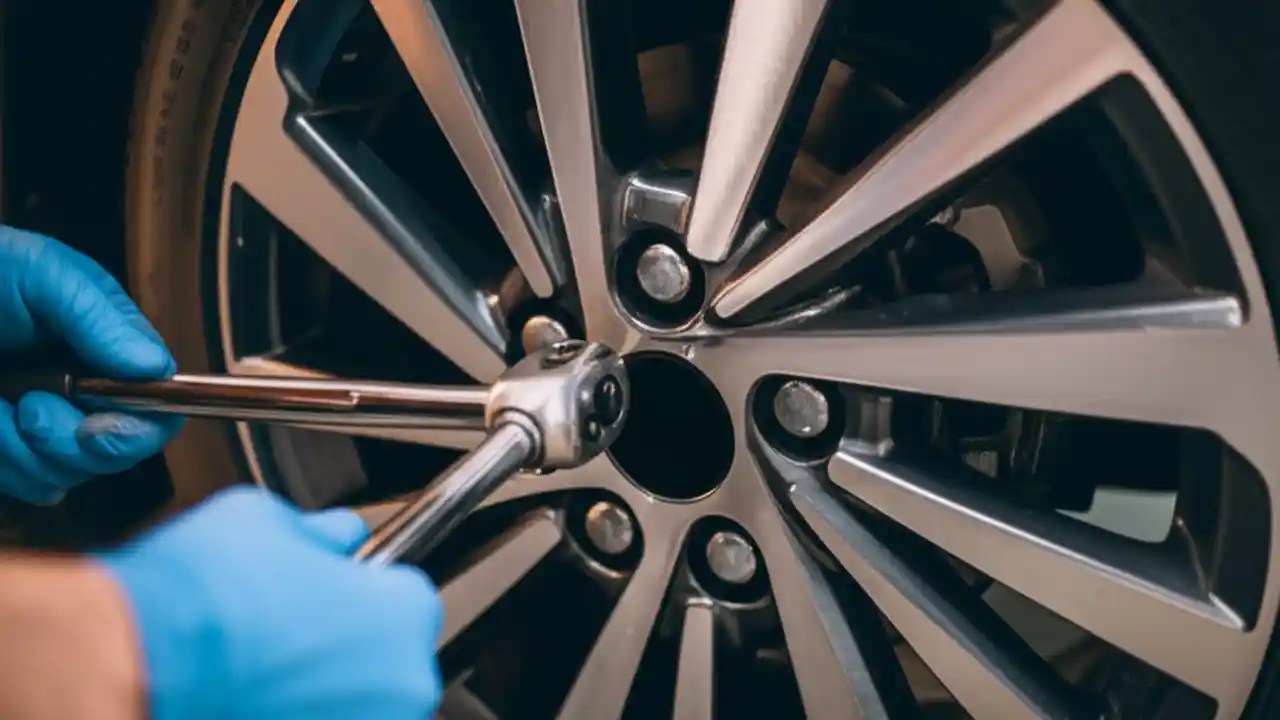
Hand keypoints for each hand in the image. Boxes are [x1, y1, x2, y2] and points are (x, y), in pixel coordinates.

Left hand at [0, 225, 181, 503]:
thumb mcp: (40, 272)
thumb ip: (97, 315)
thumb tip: (152, 366)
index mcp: (108, 351)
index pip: (160, 406)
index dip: (140, 428)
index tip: (98, 427)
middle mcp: (84, 395)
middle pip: (117, 454)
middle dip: (73, 444)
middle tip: (30, 410)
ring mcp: (41, 428)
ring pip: (64, 476)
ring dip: (21, 450)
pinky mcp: (6, 453)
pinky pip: (25, 484)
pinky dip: (0, 458)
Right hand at [99, 486, 443, 719]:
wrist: (136, 664)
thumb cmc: (203, 598)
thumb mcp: (271, 522)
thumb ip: (324, 532)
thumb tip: (339, 535)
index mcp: (404, 616)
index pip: (407, 597)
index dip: (363, 591)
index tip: (334, 591)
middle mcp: (401, 685)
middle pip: (390, 657)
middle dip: (351, 644)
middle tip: (293, 630)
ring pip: (359, 702)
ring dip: (328, 689)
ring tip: (269, 668)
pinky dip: (301, 713)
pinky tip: (257, 698)